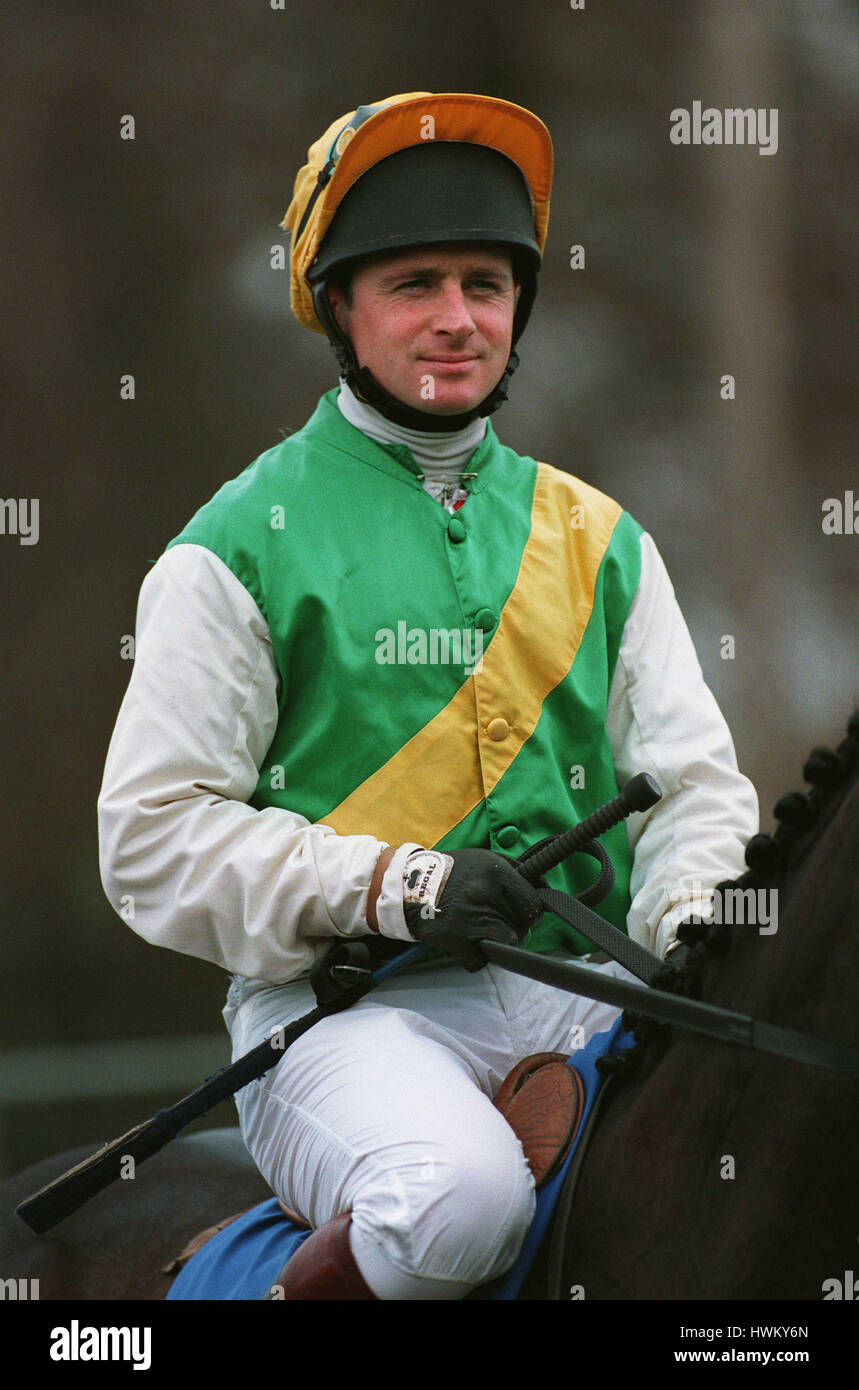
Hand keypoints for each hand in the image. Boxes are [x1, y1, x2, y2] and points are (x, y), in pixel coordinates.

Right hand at [404, 848, 542, 971]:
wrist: (408, 883)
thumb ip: (515, 874)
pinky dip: (475, 957)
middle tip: (498, 922)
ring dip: (496, 941)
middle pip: (520, 927)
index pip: (532, 903)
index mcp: (495, 871)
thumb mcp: (485, 860)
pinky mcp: (454, 939)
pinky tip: (466, 943)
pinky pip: (479, 960)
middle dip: (514, 927)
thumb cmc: (453, 872)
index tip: (523, 915)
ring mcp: (469, 918)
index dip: (530, 912)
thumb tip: (546, 892)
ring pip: (505, 943)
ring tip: (483, 932)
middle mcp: (484, 894)